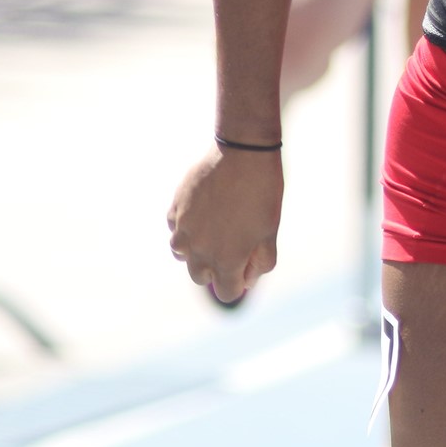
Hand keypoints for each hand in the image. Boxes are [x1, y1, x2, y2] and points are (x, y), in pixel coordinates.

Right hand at [167, 148, 282, 303]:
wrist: (243, 153)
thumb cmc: (263, 193)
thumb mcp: (270, 231)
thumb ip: (261, 262)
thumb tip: (248, 282)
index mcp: (226, 260)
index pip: (227, 293)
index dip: (238, 284)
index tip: (245, 269)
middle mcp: (199, 250)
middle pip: (200, 276)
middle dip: (215, 269)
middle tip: (231, 247)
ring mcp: (183, 229)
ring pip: (181, 254)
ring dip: (195, 249)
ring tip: (214, 229)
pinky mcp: (175, 209)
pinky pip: (175, 229)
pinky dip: (185, 228)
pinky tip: (202, 212)